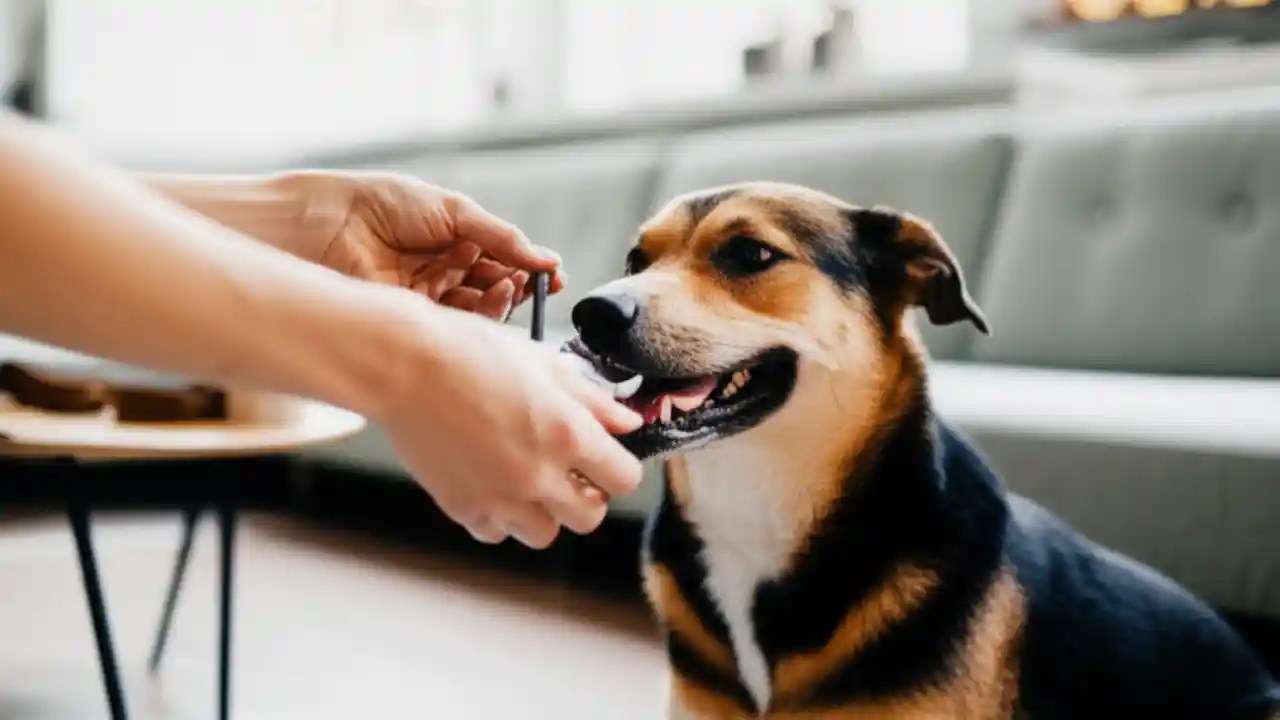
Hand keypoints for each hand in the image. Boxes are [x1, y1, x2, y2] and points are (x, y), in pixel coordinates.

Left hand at [297, 171, 565, 320]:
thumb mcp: (454, 210)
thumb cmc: (380, 204)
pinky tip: (483, 298)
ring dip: (500, 301)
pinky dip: (475, 315)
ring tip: (508, 287)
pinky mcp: (411, 320)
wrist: (328, 222)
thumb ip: (501, 237)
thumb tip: (544, 258)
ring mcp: (427, 298)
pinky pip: (453, 326)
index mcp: (451, 242)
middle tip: (534, 282)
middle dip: (518, 286)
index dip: (527, 270)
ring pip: (476, 311)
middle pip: (492, 290)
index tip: (552, 274)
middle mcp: (441, 272)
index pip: (499, 263)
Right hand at [381, 307, 642, 548]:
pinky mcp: (462, 507)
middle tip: (569, 473)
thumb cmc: (473, 351)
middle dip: (586, 497)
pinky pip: (496, 532)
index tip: (605, 458)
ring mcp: (499, 496)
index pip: (625, 478)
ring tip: (527, 480)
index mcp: (568, 433)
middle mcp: (539, 474)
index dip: (618, 468)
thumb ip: (593, 399)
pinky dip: (498, 517)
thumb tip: (628, 422)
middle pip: (589, 517)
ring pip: (544, 534)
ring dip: (543, 513)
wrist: (403, 364)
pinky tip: (491, 484)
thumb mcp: (544, 363)